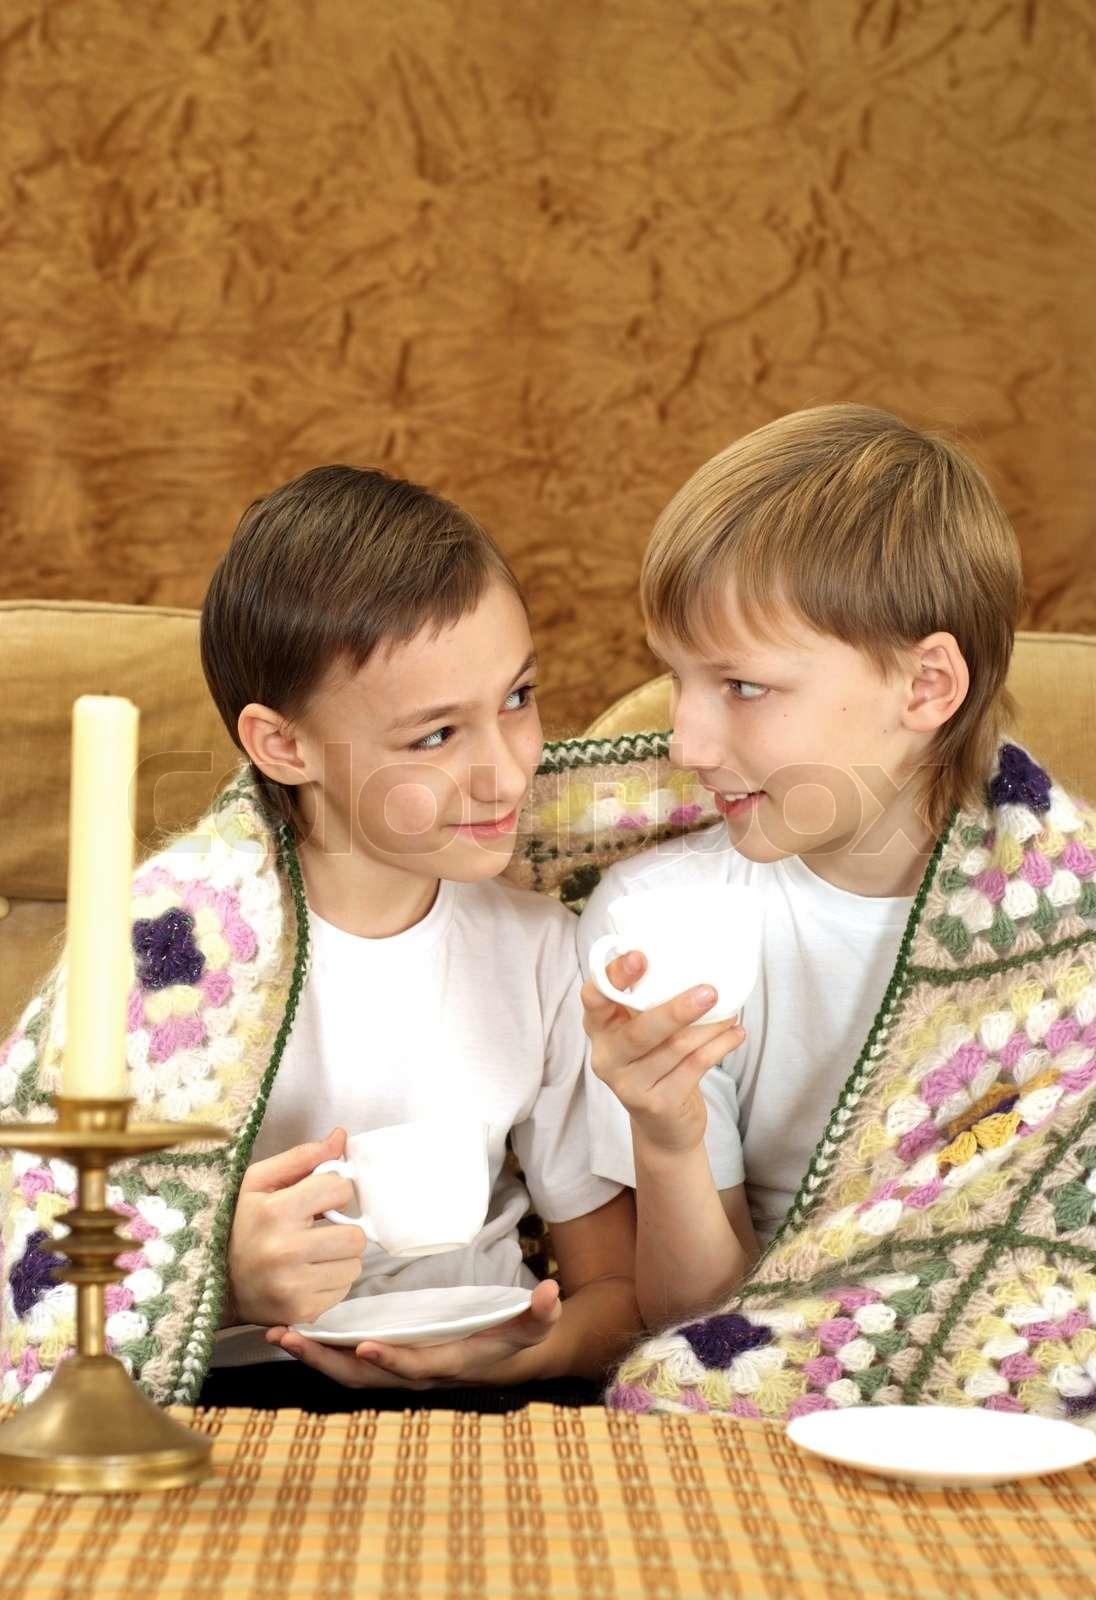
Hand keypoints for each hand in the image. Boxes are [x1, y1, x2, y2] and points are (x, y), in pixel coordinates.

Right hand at [227, 1127, 367, 1326]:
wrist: (215, 1283)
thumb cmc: (239, 1224)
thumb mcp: (258, 1182)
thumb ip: (302, 1157)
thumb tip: (341, 1136)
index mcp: (275, 1211)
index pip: (339, 1189)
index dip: (331, 1191)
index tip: (316, 1201)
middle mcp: (286, 1250)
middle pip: (355, 1235)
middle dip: (341, 1229)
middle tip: (318, 1231)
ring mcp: (294, 1285)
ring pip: (354, 1265)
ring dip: (339, 1257)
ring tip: (313, 1254)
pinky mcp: (301, 1311)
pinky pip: (342, 1290)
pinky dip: (331, 1281)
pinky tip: (307, 1275)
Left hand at [265, 1279, 561, 1388]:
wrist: (506, 1360)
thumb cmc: (515, 1336)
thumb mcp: (533, 1325)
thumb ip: (541, 1312)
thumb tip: (552, 1294)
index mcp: (447, 1363)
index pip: (415, 1367)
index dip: (391, 1361)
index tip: (364, 1346)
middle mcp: (415, 1374)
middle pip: (363, 1378)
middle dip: (325, 1360)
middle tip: (288, 1335)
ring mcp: (396, 1370)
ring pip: (347, 1372)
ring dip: (312, 1355)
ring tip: (276, 1332)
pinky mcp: (385, 1359)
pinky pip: (346, 1361)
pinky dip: (318, 1349)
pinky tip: (292, 1330)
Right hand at [581, 952, 744, 1156]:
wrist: (663, 1126)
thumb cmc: (654, 1061)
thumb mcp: (643, 1030)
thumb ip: (649, 1002)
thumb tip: (694, 960)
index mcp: (599, 1029)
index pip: (594, 998)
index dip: (613, 977)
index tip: (640, 956)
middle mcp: (607, 1057)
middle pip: (638, 1032)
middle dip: (675, 1010)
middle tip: (709, 991)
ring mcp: (629, 1085)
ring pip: (673, 1049)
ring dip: (708, 1028)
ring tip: (731, 1011)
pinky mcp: (657, 1104)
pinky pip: (693, 1068)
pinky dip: (719, 1047)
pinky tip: (736, 1034)